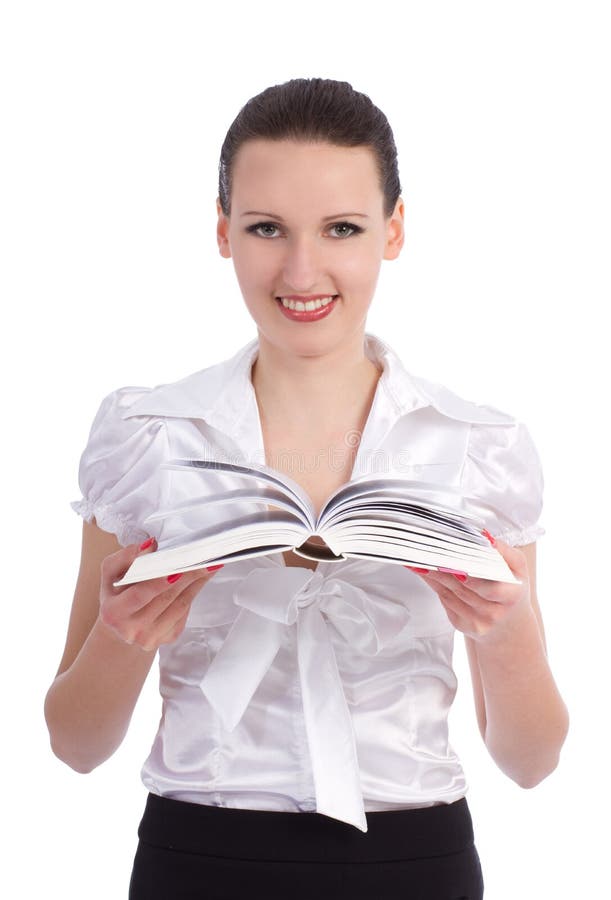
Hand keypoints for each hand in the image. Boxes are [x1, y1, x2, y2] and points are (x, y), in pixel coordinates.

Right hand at [98, 537, 222, 651]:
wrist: (122, 625)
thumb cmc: (117, 593)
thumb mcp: (111, 572)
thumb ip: (126, 557)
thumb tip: (150, 546)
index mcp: (114, 612)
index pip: (139, 595)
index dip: (158, 582)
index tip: (177, 569)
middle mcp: (132, 630)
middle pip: (165, 598)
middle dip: (186, 576)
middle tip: (203, 558)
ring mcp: (151, 637)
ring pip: (180, 605)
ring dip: (196, 582)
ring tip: (209, 564)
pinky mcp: (168, 637)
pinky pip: (185, 612)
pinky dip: (194, 591)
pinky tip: (202, 577)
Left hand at [406, 537, 532, 644]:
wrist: (508, 624)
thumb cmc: (511, 587)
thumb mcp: (518, 568)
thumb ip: (504, 551)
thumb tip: (484, 537)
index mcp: (512, 596)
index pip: (491, 588)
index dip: (472, 578)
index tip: (455, 565)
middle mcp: (495, 613)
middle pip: (464, 590)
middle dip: (444, 572)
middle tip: (428, 554)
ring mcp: (477, 622)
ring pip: (450, 594)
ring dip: (433, 576)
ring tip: (419, 559)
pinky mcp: (462, 625)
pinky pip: (444, 601)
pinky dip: (434, 584)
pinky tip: (424, 571)